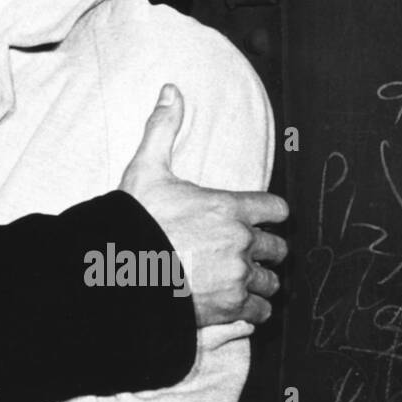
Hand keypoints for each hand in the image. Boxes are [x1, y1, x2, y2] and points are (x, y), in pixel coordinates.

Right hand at [119, 83, 288, 326]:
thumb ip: (163, 128)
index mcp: (230, 206)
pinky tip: (233, 305)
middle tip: (243, 254)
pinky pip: (260, 312)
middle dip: (264, 252)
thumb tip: (171, 89)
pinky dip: (250, 310)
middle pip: (278, 249)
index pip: (277, 209)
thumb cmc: (134, 219)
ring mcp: (238, 276)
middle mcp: (242, 241)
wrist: (122, 270)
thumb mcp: (146, 168)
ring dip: (258, 282)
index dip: (269, 214)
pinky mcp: (231, 307)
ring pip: (270, 282)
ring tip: (238, 281)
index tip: (258, 219)